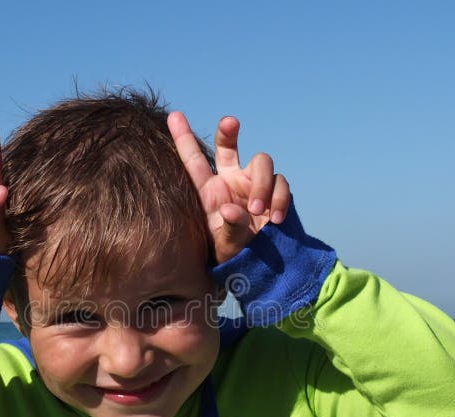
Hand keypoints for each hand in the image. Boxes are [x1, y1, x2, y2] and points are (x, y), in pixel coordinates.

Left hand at [168, 112, 290, 263]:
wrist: (258, 263)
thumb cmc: (232, 253)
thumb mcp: (225, 245)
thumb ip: (229, 228)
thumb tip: (232, 210)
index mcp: (208, 190)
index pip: (194, 160)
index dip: (183, 137)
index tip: (174, 115)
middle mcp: (230, 180)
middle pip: (228, 146)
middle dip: (228, 132)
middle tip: (230, 123)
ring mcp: (253, 183)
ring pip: (262, 162)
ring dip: (262, 185)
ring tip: (257, 211)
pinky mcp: (274, 191)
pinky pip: (281, 183)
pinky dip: (280, 199)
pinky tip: (275, 218)